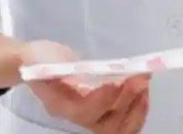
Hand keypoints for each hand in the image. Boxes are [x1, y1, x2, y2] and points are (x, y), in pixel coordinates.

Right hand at [24, 41, 151, 133]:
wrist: (39, 64)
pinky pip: (125, 122)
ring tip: (144, 83)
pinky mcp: (105, 111)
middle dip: (126, 102)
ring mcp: (92, 117)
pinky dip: (139, 110)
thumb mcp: (42, 56)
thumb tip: (68, 61)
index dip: (102, 101)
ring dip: (137, 108)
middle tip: (140, 78)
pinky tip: (144, 91)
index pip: (83, 112)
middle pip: (105, 124)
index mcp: (59, 104)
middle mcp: (77, 116)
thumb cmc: (41, 58)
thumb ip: (54, 61)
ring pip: (119, 128)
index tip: (116, 81)